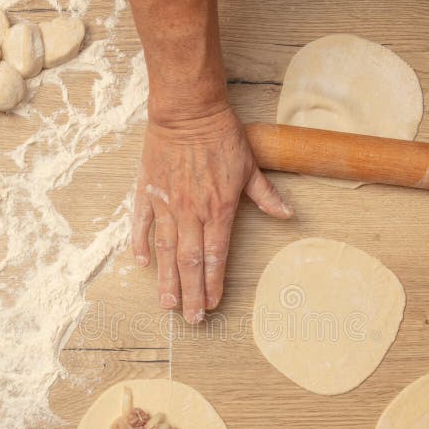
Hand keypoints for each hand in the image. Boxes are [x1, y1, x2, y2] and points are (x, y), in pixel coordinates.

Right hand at [132, 105, 292, 322]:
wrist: (187, 110)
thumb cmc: (221, 136)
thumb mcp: (250, 166)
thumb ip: (266, 195)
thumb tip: (288, 214)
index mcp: (218, 210)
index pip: (215, 257)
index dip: (214, 284)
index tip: (213, 305)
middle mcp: (191, 213)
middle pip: (189, 263)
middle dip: (190, 294)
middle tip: (190, 319)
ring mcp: (166, 204)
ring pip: (165, 251)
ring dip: (166, 280)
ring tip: (167, 304)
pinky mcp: (147, 191)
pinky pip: (141, 223)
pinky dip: (140, 244)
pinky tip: (141, 264)